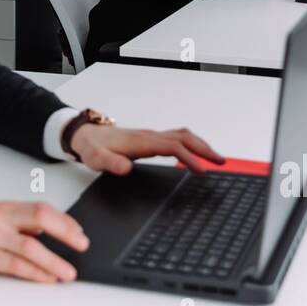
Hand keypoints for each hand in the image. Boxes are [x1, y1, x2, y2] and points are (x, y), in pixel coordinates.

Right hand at [0, 202, 87, 282]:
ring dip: (54, 260)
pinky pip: (15, 265)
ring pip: (31, 247)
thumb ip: (17, 224)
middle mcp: (0, 219)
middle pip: (41, 218)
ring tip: (68, 272)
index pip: (42, 208)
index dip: (64, 221)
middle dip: (66, 232)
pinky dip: (35, 272)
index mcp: (5, 208)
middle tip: (82, 245)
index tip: (80, 232)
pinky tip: (47, 278)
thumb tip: (46, 231)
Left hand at [68, 121, 225, 174]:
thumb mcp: (96, 158)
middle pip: (184, 138)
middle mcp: (149, 136)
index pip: (173, 147)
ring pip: (183, 136)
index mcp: (141, 142)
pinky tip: (195, 154)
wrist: (85, 134)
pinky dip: (192, 144)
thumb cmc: (92, 147)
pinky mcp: (150, 139)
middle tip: (221, 162)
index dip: (189, 158)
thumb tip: (125, 168)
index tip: (201, 170)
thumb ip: (111, 163)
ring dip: (201, 145)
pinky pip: (177, 138)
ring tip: (215, 158)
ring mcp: (151, 136)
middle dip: (205, 149)